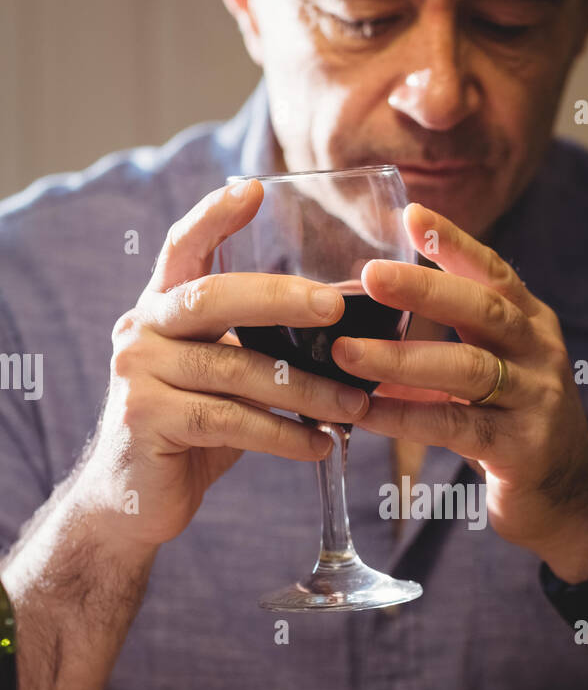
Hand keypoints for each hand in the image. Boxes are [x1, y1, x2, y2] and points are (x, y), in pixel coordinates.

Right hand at [80, 180, 368, 548]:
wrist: (130, 503)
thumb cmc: (191, 434)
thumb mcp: (218, 380)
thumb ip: (252, 349)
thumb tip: (342, 333)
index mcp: (161, 309)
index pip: (183, 249)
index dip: (214, 216)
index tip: (254, 187)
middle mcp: (142, 330)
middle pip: (213, 298)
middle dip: (281, 298)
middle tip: (337, 306)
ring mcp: (137, 374)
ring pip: (235, 370)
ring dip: (305, 390)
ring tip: (354, 406)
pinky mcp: (147, 420)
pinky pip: (230, 421)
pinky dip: (284, 435)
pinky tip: (320, 445)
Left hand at [332, 203, 587, 579]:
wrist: (570, 495)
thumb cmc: (515, 426)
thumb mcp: (491, 373)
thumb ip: (445, 346)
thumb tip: (363, 329)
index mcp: (531, 324)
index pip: (493, 271)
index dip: (454, 243)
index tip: (411, 215)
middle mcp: (539, 353)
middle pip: (484, 309)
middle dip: (424, 289)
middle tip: (369, 275)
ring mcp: (535, 400)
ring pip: (467, 368)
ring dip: (401, 359)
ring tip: (346, 352)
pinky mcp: (520, 448)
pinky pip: (455, 426)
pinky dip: (405, 417)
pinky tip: (364, 413)